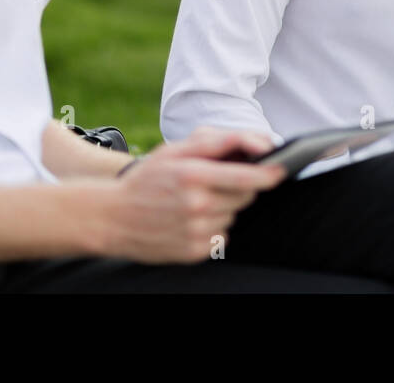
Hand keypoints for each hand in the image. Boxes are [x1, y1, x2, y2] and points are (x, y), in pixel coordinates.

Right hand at [104, 127, 285, 263]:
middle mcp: (196, 205)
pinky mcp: (194, 252)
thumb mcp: (174, 150)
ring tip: (193, 202)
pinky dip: (212, 226)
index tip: (281, 170)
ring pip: (232, 215)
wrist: (111, 217)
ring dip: (222, 207)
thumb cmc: (147, 179)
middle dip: (238, 186)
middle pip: (244, 197)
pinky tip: (189, 220)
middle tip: (213, 182)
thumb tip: (256, 143)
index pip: (245, 177)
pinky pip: (221, 236)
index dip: (268, 174)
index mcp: (192, 175)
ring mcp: (195, 231)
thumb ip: (216, 141)